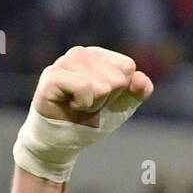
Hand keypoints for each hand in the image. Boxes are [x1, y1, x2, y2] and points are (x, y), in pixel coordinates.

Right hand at [14, 47, 153, 182]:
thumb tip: (140, 77)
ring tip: (80, 106)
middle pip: (117, 78)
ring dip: (94, 104)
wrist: (66, 140)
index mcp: (98, 55)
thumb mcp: (123, 105)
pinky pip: (84, 87)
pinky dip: (83, 104)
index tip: (104, 98)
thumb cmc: (92, 118)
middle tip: (90, 105)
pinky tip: (71, 105)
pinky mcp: (51, 75)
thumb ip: (139, 91)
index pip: (127, 67)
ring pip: (102, 85)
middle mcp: (80, 53)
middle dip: (107, 99)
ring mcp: (64, 62)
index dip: (121, 91)